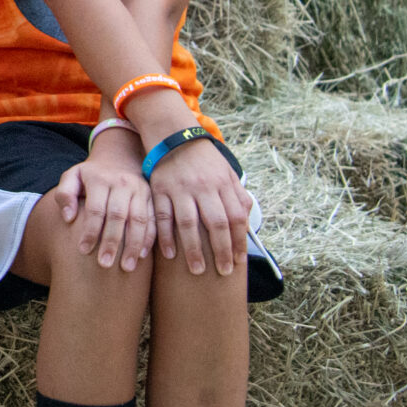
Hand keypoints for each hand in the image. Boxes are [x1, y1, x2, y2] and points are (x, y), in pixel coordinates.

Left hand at [55, 159, 153, 270]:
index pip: (96, 209)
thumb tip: (68, 218)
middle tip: (105, 265)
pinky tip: (143, 256)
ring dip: (134, 245)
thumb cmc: (90, 175)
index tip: (83, 250)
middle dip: (112, 242)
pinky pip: (154, 219)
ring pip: (140, 220)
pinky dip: (151, 238)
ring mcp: (140, 190)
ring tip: (127, 267)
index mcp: (100, 179)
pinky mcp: (153, 197)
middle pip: (118, 216)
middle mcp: (122, 183)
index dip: (90, 231)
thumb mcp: (72, 176)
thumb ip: (65, 194)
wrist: (118, 158)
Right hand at [150, 137, 250, 275]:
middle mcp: (203, 186)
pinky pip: (162, 216)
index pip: (236, 217)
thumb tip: (246, 220)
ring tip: (197, 270)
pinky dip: (165, 236)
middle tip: (223, 272)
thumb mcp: (227, 171)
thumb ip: (238, 194)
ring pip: (188, 224)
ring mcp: (180, 188)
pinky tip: (170, 254)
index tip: (238, 261)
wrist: (173, 133)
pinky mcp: (159, 189)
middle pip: (216, 223)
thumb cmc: (203, 158)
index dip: (238, 241)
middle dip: (221, 251)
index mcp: (222, 183)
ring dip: (193, 250)